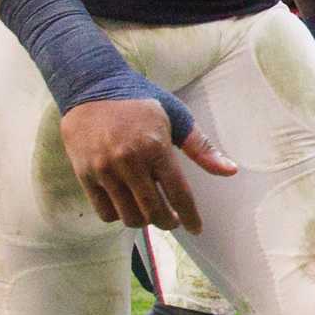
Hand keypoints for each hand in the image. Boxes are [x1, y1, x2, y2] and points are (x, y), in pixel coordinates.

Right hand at [59, 97, 235, 232]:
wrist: (91, 86)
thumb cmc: (139, 100)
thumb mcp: (175, 116)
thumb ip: (201, 147)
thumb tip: (231, 171)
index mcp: (156, 146)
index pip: (179, 194)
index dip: (190, 216)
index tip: (196, 228)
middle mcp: (129, 161)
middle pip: (154, 212)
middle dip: (168, 222)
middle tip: (172, 220)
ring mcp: (104, 169)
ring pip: (129, 216)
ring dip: (143, 220)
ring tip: (149, 211)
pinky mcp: (84, 174)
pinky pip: (104, 211)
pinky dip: (118, 215)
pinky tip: (126, 204)